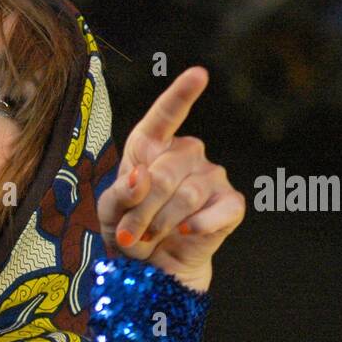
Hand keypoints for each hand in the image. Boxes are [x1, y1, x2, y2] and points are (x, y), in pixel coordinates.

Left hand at [96, 67, 245, 292]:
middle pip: (165, 174)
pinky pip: (218, 211)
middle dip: (141, 210)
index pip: (166, 115)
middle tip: (129, 236)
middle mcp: (186, 154)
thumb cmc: (129, 231)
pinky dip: (199, 225)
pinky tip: (185, 232)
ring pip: (186, 195)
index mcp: (152, 146)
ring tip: (148, 239)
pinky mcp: (230, 204)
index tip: (199, 74)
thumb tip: (139, 176)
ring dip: (160, 224)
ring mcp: (211, 176)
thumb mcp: (110, 213)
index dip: (181, 95)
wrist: (154, 268)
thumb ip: (119, 193)